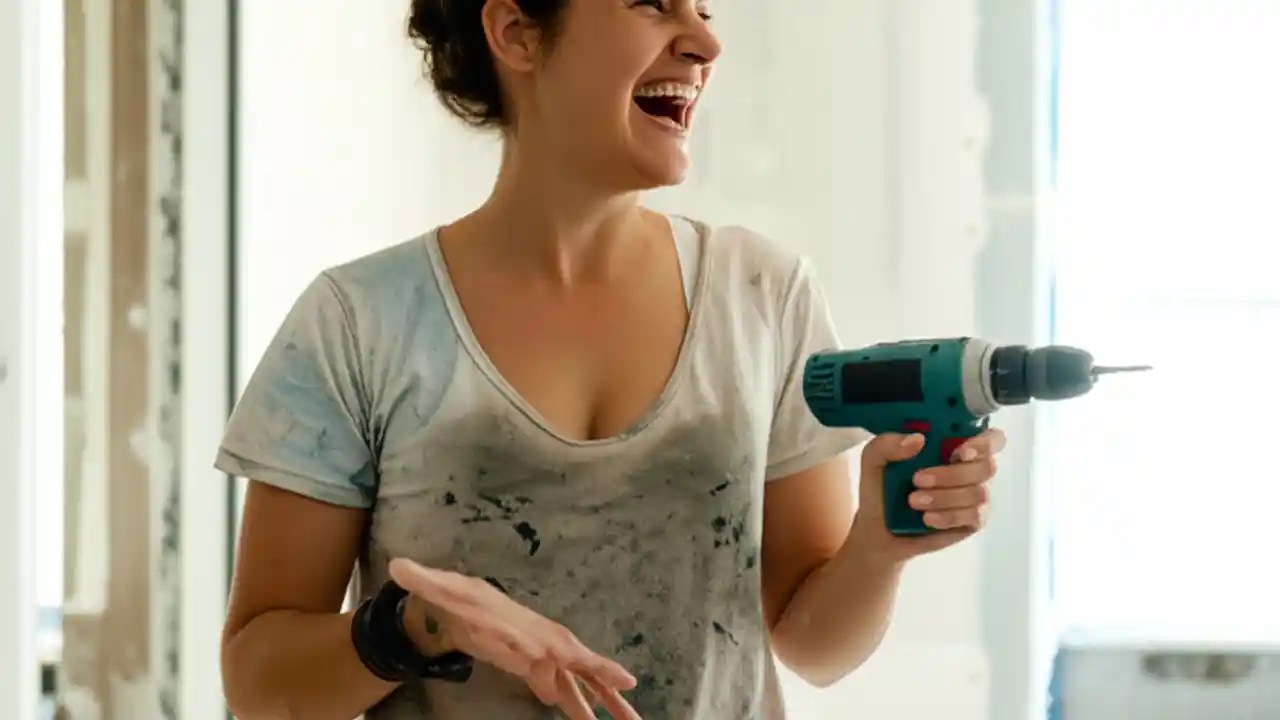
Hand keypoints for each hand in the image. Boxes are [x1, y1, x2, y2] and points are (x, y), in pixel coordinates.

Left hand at [388, 558, 641, 719]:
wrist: (465, 610)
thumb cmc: (457, 600)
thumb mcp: (440, 589)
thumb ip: (424, 581)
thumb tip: (399, 566)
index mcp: (520, 623)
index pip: (538, 639)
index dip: (550, 654)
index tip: (562, 667)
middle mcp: (542, 639)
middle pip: (577, 659)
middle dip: (602, 672)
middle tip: (628, 684)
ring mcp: (547, 656)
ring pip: (582, 680)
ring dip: (606, 700)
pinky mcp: (544, 670)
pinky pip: (571, 692)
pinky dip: (585, 706)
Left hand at [846, 428, 1005, 563]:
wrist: (878, 529)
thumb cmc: (883, 487)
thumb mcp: (874, 459)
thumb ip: (888, 443)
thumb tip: (917, 439)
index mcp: (954, 446)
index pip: (990, 438)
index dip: (984, 442)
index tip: (959, 451)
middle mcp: (970, 469)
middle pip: (987, 465)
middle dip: (952, 473)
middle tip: (918, 479)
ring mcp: (973, 496)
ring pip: (978, 492)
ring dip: (944, 497)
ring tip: (913, 501)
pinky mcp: (971, 521)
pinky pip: (974, 516)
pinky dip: (948, 517)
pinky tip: (928, 519)